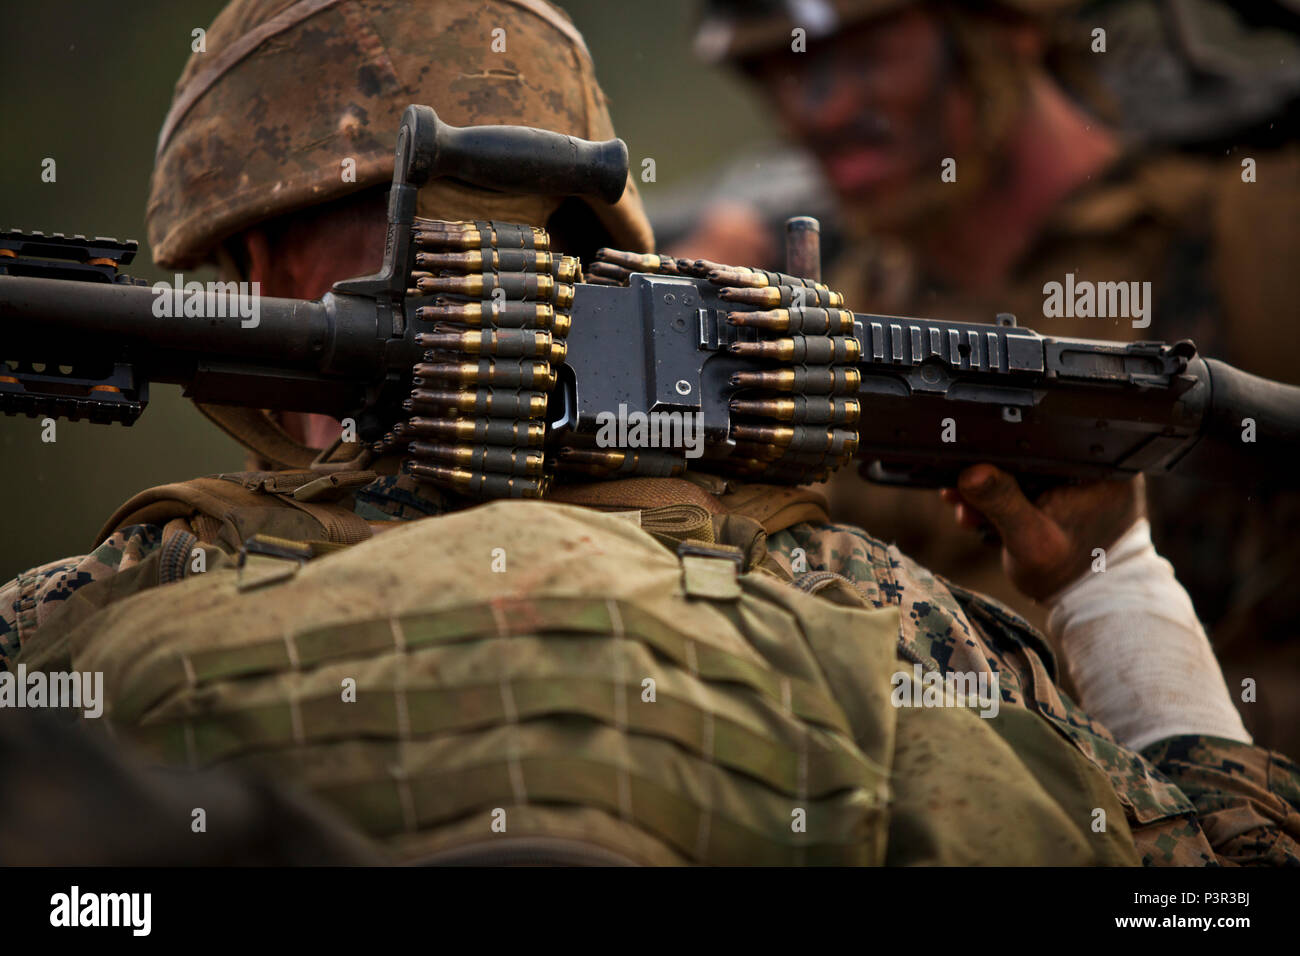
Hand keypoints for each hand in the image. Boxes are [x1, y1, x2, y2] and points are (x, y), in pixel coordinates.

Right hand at [940, 464, 1145, 601]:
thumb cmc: (1069, 576)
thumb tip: (972, 472)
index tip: (972, 460)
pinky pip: (1032, 482)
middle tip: (960, 489)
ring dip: (994, 486)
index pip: (1047, 437)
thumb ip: (1001, 502)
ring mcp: (1085, 479)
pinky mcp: (1072, 492)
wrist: (1087, 604)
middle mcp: (1099, 465)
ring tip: (966, 507)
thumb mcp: (1029, 539)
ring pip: (1027, 468)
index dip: (1004, 446)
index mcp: (1104, 466)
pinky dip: (1007, 495)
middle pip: (1032, 452)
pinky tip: (981, 510)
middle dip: (992, 471)